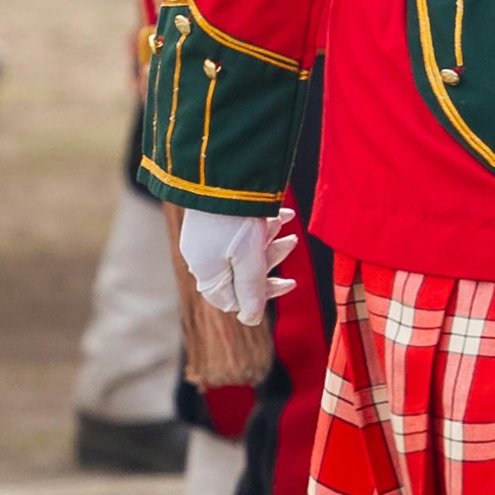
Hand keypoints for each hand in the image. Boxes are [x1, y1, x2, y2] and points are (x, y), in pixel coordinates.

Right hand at [179, 203, 297, 325]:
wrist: (219, 174)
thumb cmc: (235, 220)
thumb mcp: (249, 260)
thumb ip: (252, 291)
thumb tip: (251, 321)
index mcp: (207, 274)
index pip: (233, 301)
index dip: (260, 297)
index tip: (287, 284)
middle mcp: (201, 258)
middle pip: (240, 274)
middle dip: (271, 260)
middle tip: (293, 243)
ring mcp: (204, 238)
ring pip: (242, 249)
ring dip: (269, 239)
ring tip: (287, 223)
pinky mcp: (210, 219)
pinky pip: (238, 231)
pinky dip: (259, 225)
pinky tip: (279, 213)